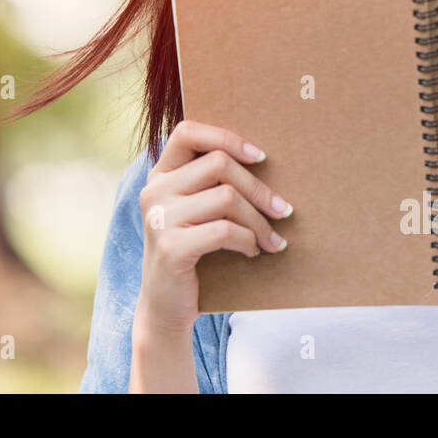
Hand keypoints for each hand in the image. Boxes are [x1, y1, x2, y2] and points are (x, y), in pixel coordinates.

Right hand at [134, 120, 291, 336]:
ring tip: (271, 239)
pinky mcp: (170, 247)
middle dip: (258, 188)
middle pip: (219, 164)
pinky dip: (248, 241)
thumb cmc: (191, 252)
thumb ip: (210, 184)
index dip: (226, 137)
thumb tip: (263, 161)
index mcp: (160, 175)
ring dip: (259, 221)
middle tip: (283, 210)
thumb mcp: (194, 212)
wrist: (165, 306)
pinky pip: (224, 231)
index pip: (187, 132)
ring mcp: (159, 218)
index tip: (260, 157)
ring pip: (227, 197)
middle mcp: (154, 191)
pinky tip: (253, 252)